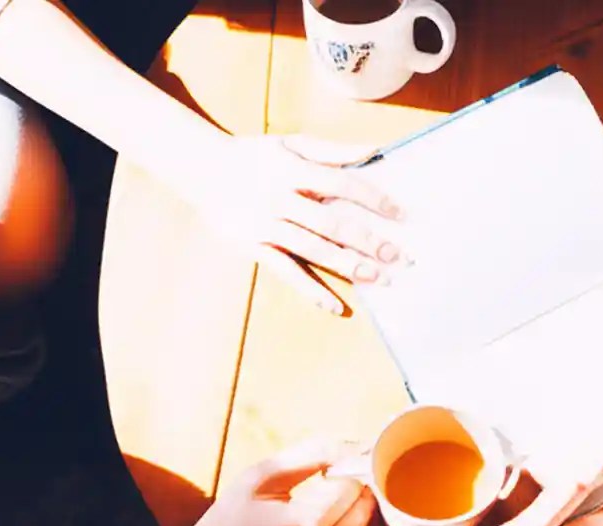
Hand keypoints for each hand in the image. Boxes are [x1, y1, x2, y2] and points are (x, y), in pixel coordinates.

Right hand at [163, 134, 405, 314]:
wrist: (201, 168)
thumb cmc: (254, 156)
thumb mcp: (291, 143)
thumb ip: (333, 150)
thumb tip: (375, 150)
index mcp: (294, 170)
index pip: (343, 184)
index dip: (374, 199)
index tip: (402, 215)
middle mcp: (280, 198)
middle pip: (333, 222)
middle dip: (369, 240)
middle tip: (399, 256)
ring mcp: (266, 225)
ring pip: (313, 249)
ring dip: (347, 265)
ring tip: (378, 278)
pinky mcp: (253, 247)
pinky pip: (286, 272)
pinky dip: (311, 290)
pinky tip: (336, 306)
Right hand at [171, 439, 376, 525]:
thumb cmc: (229, 521)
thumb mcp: (259, 478)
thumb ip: (305, 457)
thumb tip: (348, 446)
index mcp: (304, 525)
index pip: (351, 488)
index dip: (343, 473)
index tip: (329, 470)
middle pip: (364, 513)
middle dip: (355, 494)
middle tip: (332, 485)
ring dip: (354, 518)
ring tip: (326, 508)